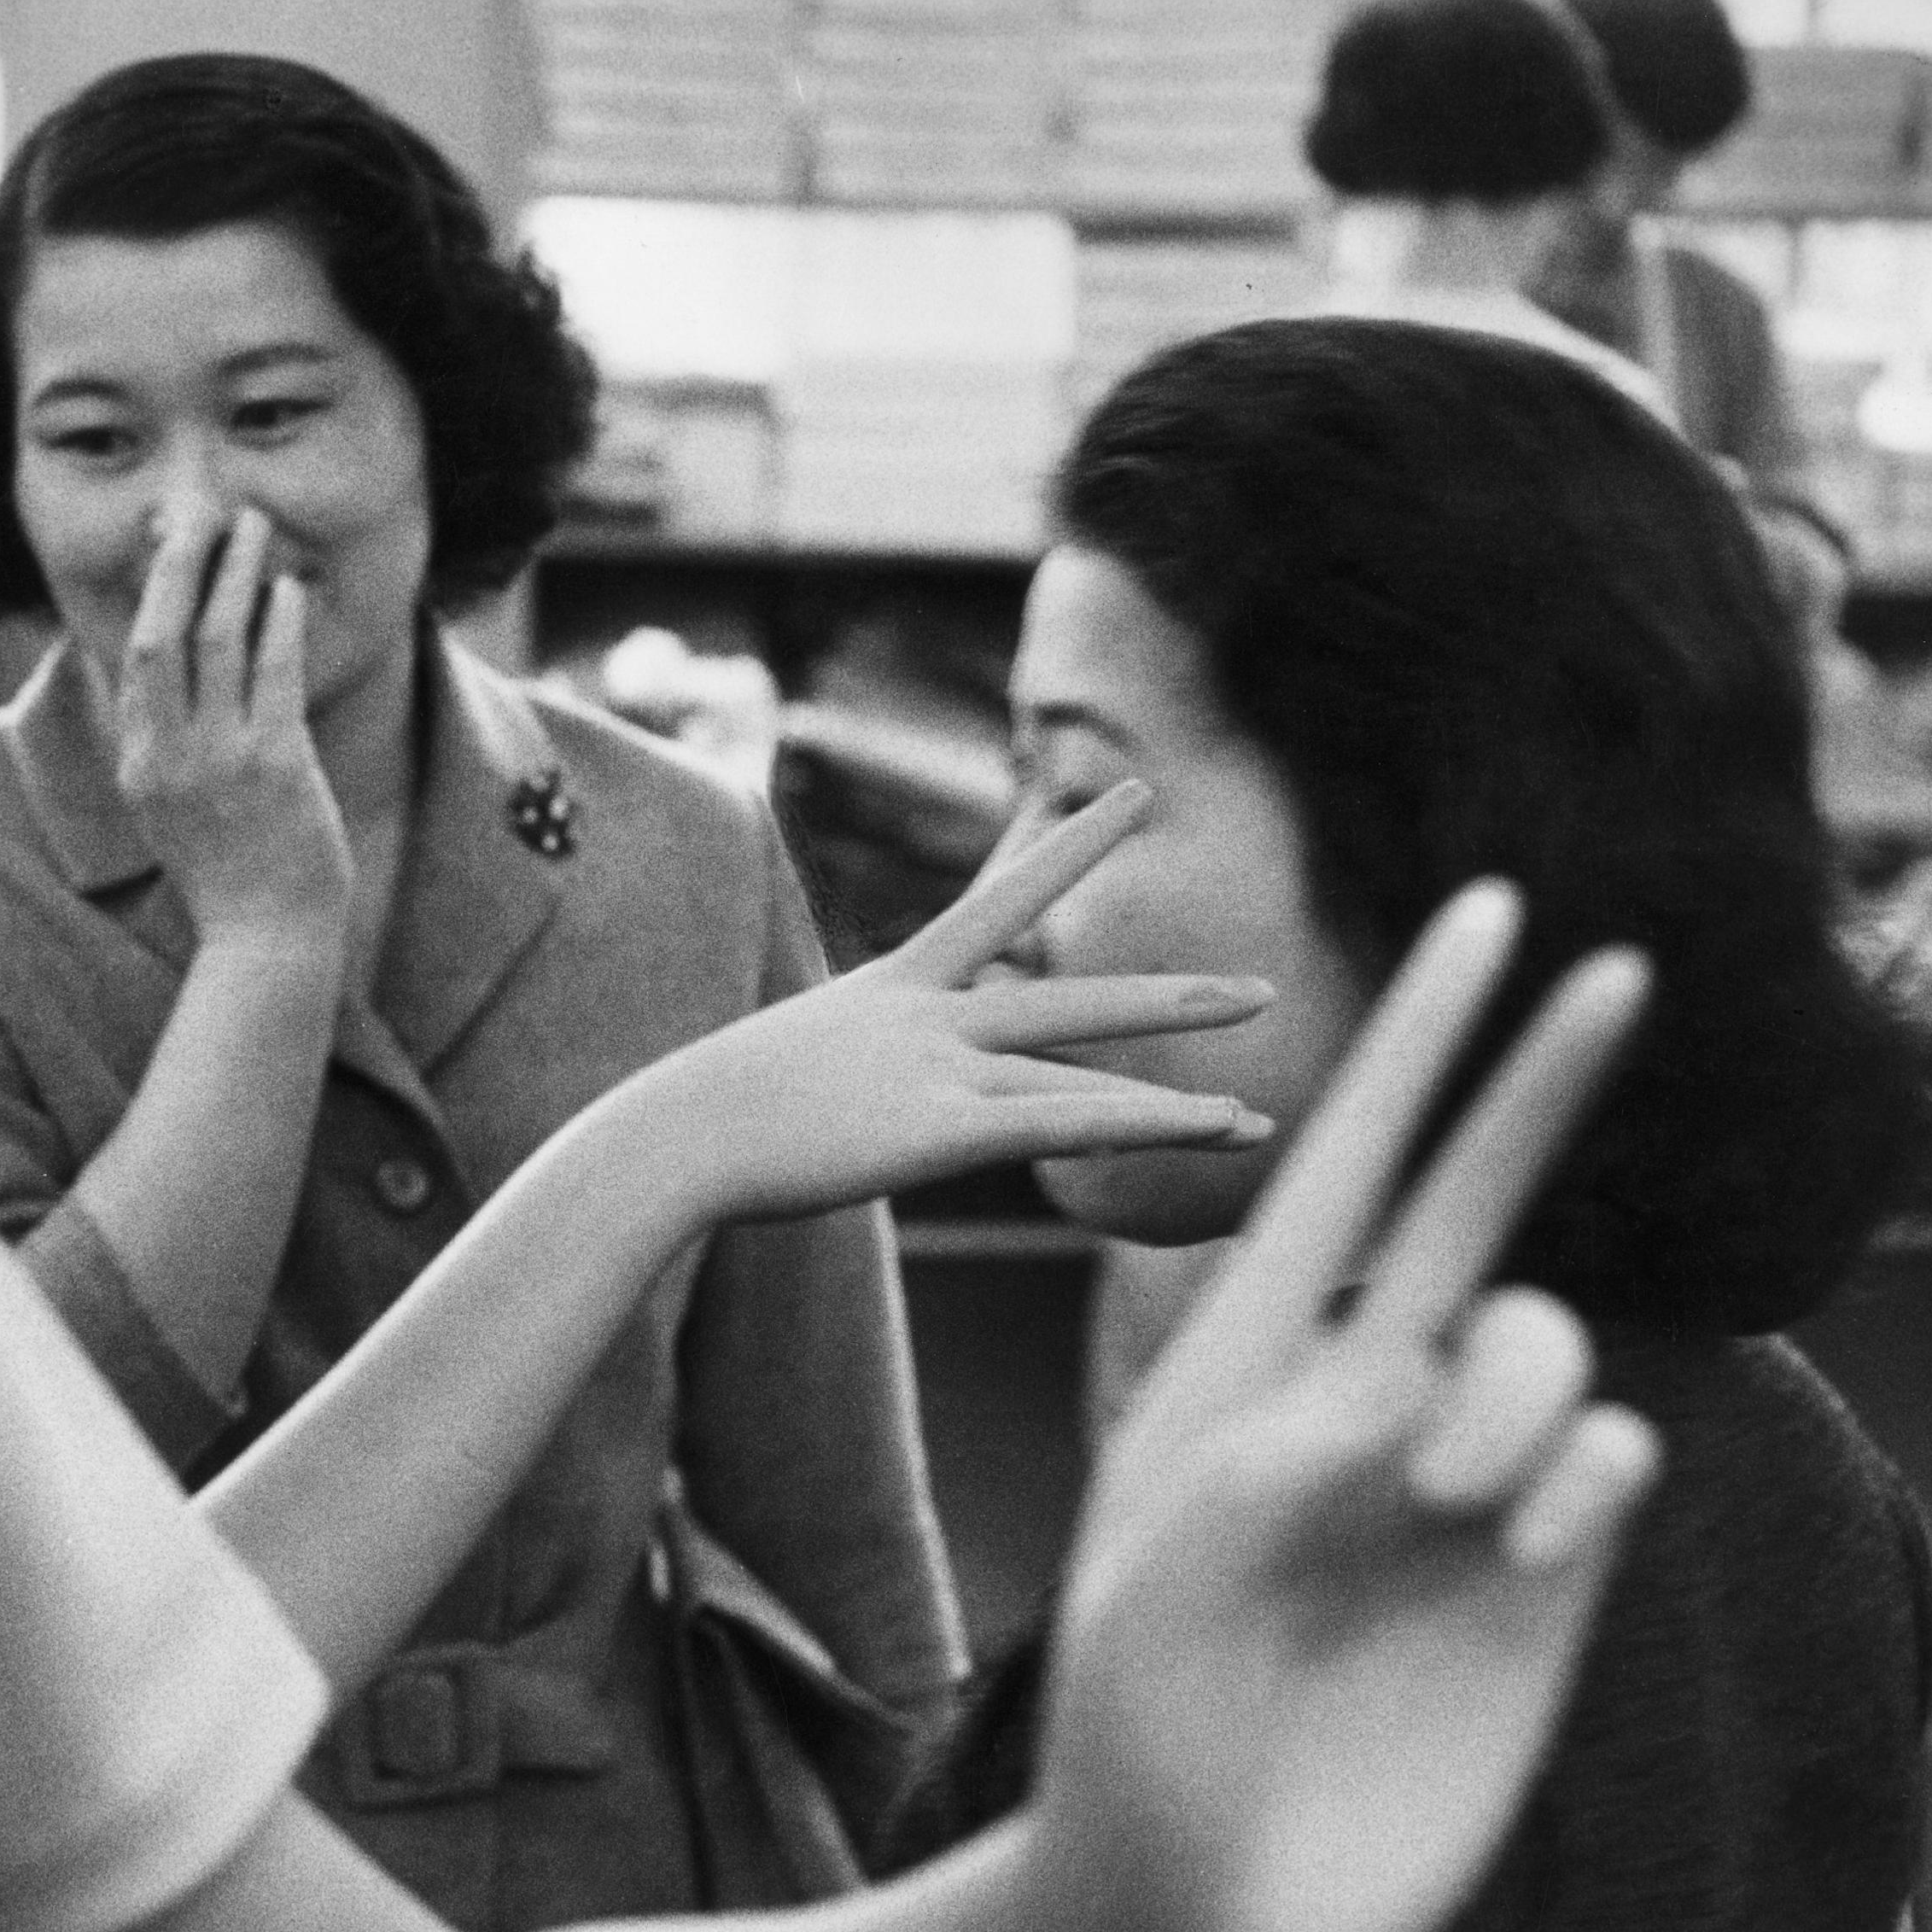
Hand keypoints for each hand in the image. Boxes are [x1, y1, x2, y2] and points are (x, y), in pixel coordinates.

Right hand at [112, 503, 351, 951]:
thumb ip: (166, 750)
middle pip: (162, 634)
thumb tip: (170, 690)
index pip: (134, 660)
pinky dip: (277, 622)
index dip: (152, 595)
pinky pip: (272, 673)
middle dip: (180, 565)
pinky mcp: (273, 765)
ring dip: (234, 575)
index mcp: (138, 764)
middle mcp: (168, 755)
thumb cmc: (230, 876)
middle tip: (201, 514)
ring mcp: (218, 758)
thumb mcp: (174, 812)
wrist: (266, 940)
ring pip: (217, 640)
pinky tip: (287, 588)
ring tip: (253, 528)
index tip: (171, 547)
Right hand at [600, 783, 1277, 1223]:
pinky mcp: (942, 1133)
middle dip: (1168, 996)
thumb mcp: (791, 1066)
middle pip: (1070, 995)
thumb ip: (847, 1068)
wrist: (673, 1134)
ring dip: (1176, 1092)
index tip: (1129, 797)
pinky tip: (1219, 1126)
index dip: (1070, 846)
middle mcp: (929, 1018)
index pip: (1000, 901)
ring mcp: (940, 1072)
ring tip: (1257, 1107)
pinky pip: (1068, 1124)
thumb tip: (855, 1092)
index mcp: (892, 989)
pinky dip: (1151, 1125)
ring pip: (1082, 1074)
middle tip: (1258, 987)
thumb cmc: (706, 1114)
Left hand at [1030, 881, 1660, 1931]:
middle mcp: (1355, 1405)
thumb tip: (1399, 1384)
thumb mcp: (1160, 1591)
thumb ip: (1266, 1477)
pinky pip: (1608, 1459)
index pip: (1333, 1167)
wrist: (1195, 1914)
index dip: (1413, 1042)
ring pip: (1542, 1341)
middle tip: (1617, 963)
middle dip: (1534, 1085)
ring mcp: (1453, 1487)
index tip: (1485, 915)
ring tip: (1456, 1504)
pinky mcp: (1540, 1578)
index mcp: (1239, 1371)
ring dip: (1517, 1389)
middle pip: (1466, 1202)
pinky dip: (1579, 1477)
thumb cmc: (1138, 1743)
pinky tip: (1523, 1547)